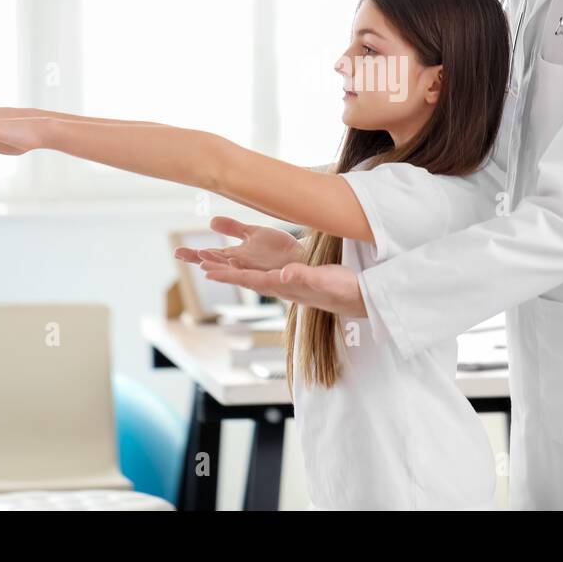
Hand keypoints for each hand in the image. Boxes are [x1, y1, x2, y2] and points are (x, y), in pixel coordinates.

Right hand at [174, 216, 306, 271]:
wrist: (302, 255)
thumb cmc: (278, 248)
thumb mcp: (253, 233)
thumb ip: (233, 228)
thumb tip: (211, 221)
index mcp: (236, 256)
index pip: (211, 255)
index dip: (194, 255)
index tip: (176, 251)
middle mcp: (242, 267)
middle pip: (217, 264)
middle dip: (201, 260)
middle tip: (181, 255)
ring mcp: (254, 272)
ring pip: (232, 271)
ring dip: (218, 268)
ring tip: (202, 264)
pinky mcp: (269, 276)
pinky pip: (252, 275)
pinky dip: (239, 271)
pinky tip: (230, 264)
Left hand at [202, 261, 367, 317]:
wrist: (361, 298)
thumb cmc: (345, 290)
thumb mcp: (325, 280)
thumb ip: (303, 277)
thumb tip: (280, 275)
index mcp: (286, 286)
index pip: (252, 279)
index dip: (230, 274)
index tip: (208, 270)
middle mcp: (284, 286)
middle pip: (248, 278)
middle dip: (226, 272)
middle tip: (200, 263)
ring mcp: (290, 283)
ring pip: (257, 276)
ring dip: (237, 269)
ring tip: (218, 263)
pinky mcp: (298, 279)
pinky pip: (271, 273)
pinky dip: (255, 267)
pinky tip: (252, 265)